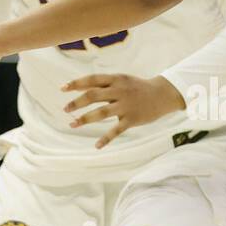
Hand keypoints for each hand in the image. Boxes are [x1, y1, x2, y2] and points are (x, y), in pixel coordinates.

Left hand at [62, 74, 185, 148]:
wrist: (163, 94)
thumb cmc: (138, 87)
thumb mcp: (122, 80)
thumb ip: (104, 84)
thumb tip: (80, 87)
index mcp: (116, 79)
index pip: (92, 79)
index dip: (76, 83)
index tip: (62, 89)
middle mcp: (120, 91)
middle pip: (93, 95)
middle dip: (77, 102)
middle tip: (65, 109)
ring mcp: (126, 105)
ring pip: (101, 112)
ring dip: (85, 119)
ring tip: (73, 124)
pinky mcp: (133, 119)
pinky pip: (116, 130)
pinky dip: (106, 139)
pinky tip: (97, 146)